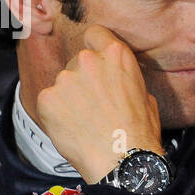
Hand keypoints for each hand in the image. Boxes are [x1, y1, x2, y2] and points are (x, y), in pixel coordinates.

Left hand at [35, 26, 165, 182]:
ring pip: (62, 83)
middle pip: (77, 62)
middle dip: (83, 80)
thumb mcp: (146, 97)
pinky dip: (55, 113)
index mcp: (116, 55)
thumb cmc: (139, 134)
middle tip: (93, 105)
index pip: (94, 33)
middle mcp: (88, 60)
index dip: (94, 47)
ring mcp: (65, 78)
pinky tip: (71, 128)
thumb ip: (126, 80)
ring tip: (84, 121)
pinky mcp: (47, 98)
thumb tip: (119, 83)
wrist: (121, 161)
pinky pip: (48, 101)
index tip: (94, 60)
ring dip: (69, 98)